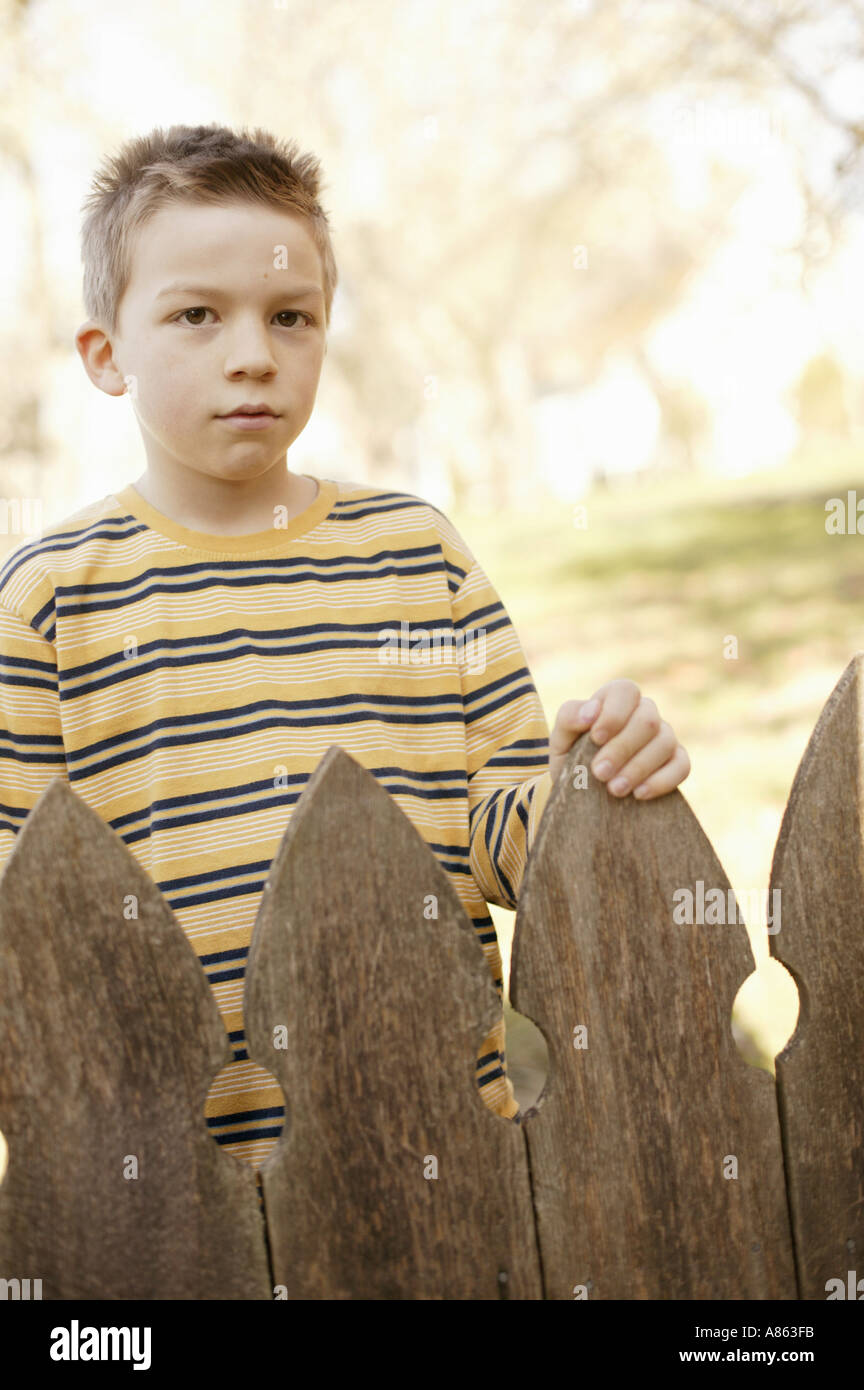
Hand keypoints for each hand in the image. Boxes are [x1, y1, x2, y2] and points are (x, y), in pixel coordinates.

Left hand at [548, 679, 690, 798]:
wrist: (582, 793)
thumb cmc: (571, 759)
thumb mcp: (561, 739)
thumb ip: (569, 718)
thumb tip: (591, 712)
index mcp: (616, 700)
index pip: (625, 690)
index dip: (614, 713)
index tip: (596, 738)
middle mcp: (644, 713)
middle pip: (647, 720)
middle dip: (623, 748)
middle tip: (599, 773)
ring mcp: (664, 737)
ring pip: (665, 742)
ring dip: (638, 767)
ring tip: (614, 789)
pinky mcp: (676, 762)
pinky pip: (682, 765)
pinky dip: (662, 780)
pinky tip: (639, 794)